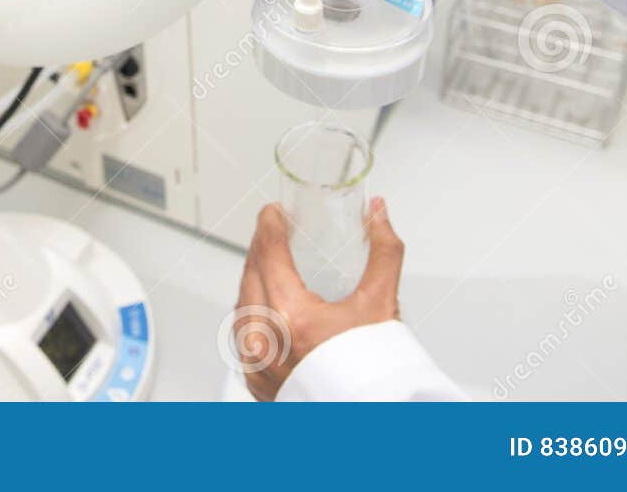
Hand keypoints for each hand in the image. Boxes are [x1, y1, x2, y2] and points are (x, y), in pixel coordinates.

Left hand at [232, 197, 405, 400]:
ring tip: (269, 262)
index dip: (269, 225)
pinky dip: (252, 311)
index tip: (273, 212)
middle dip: (261, 248)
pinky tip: (265, 302)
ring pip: (243, 304)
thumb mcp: (382, 304)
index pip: (269, 253)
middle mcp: (265, 341)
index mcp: (291, 317)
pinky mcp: (255, 381)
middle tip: (274, 232)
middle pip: (251, 275)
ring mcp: (256, 363)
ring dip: (254, 277)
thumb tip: (377, 212)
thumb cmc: (376, 372)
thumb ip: (383, 251)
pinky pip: (244, 334)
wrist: (372, 415)